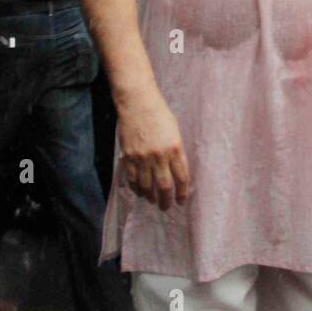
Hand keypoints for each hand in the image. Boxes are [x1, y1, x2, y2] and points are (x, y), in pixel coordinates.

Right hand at [119, 92, 190, 211]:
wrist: (138, 103)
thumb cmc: (159, 114)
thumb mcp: (174, 132)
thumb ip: (176, 152)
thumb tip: (175, 172)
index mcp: (175, 148)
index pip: (182, 178)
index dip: (183, 193)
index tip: (182, 201)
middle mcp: (160, 156)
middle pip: (164, 187)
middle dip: (166, 201)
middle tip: (166, 207)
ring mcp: (142, 157)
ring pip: (146, 186)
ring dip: (149, 196)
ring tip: (151, 200)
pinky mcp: (128, 156)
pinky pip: (132, 179)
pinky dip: (135, 188)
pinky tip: (138, 191)